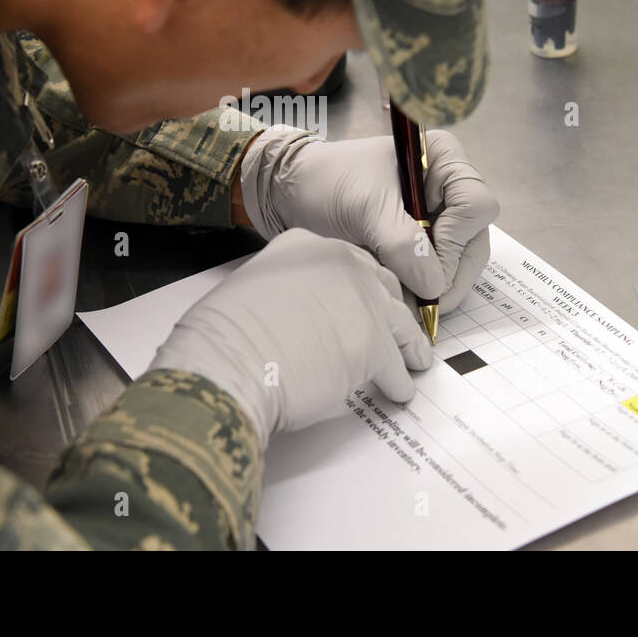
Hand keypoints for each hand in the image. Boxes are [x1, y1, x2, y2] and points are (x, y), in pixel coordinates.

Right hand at [149, 228, 433, 447]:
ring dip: (408, 345)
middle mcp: (339, 262)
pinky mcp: (374, 344)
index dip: (358, 286)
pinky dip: (398, 382)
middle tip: (397, 329)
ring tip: (414, 360)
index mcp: (304, 245)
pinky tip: (398, 391)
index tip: (363, 301)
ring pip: (398, 323)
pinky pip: (395, 367)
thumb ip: (285, 291)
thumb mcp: (251, 288)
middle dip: (390, 308)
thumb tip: (298, 317)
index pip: (347, 262)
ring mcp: (361, 301)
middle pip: (381, 285)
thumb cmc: (222, 337)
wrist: (226, 365)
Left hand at [238, 127, 498, 310]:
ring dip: (436, 287)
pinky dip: (423, 291)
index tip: (426, 264)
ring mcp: (437, 217)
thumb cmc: (326, 184)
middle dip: (450, 273)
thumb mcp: (365, 210)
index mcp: (441, 159)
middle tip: (425, 303)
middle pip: (474, 240)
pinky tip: (403, 300)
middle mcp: (447, 187)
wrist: (291, 195)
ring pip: (460, 263)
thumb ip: (404, 245)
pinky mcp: (421, 243)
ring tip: (408, 302)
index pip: (475, 205)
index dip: (456, 240)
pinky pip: (438, 274)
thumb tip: (435, 286)